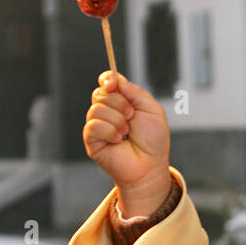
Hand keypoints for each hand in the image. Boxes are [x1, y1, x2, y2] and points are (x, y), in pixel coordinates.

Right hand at [83, 71, 171, 208]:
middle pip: (100, 93)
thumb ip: (134, 91)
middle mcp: (107, 111)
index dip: (107, 79)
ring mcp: (98, 125)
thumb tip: (116, 79)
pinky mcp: (92, 140)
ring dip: (117, 120)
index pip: (106, 82)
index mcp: (121, 101)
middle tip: (132, 117)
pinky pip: (93, 126)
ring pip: (96, 109)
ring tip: (126, 133)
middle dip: (119, 104)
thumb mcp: (151, 109)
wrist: (150, 165)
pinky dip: (109, 131)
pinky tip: (118, 140)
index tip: (112, 84)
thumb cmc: (153, 140)